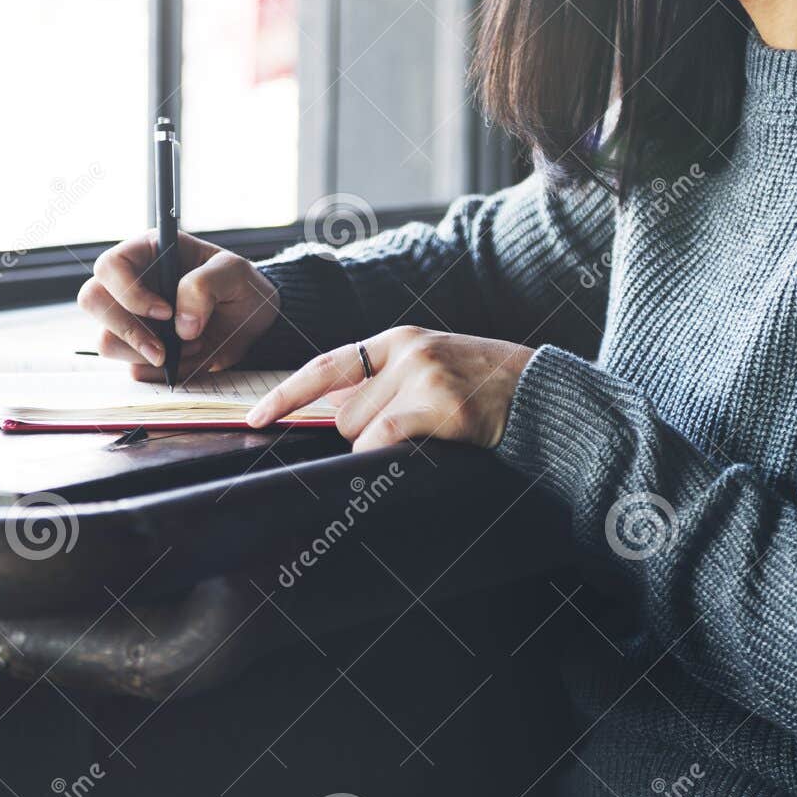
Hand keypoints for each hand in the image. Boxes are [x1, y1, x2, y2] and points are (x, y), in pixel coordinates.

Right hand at [79, 231, 279, 380]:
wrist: (253, 323)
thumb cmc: (241, 287)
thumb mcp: (235, 274)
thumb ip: (205, 286)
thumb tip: (180, 325)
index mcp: (147, 253)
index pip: (110, 267)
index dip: (129, 292)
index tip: (166, 312)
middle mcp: (130, 284)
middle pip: (93, 302)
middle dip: (127, 330)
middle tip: (164, 348)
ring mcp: (131, 318)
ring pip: (106, 340)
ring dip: (148, 353)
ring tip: (191, 346)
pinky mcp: (139, 349)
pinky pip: (132, 368)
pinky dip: (162, 371)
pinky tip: (188, 357)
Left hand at [245, 326, 533, 451]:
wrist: (542, 393)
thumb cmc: (483, 387)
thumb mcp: (430, 366)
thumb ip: (384, 380)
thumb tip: (331, 413)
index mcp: (398, 340)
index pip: (326, 365)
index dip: (286, 393)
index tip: (254, 416)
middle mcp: (406, 351)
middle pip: (342, 412)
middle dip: (362, 433)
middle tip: (409, 430)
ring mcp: (424, 377)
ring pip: (360, 432)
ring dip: (381, 447)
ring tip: (427, 434)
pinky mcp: (441, 406)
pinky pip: (382, 442)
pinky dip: (384, 457)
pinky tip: (418, 450)